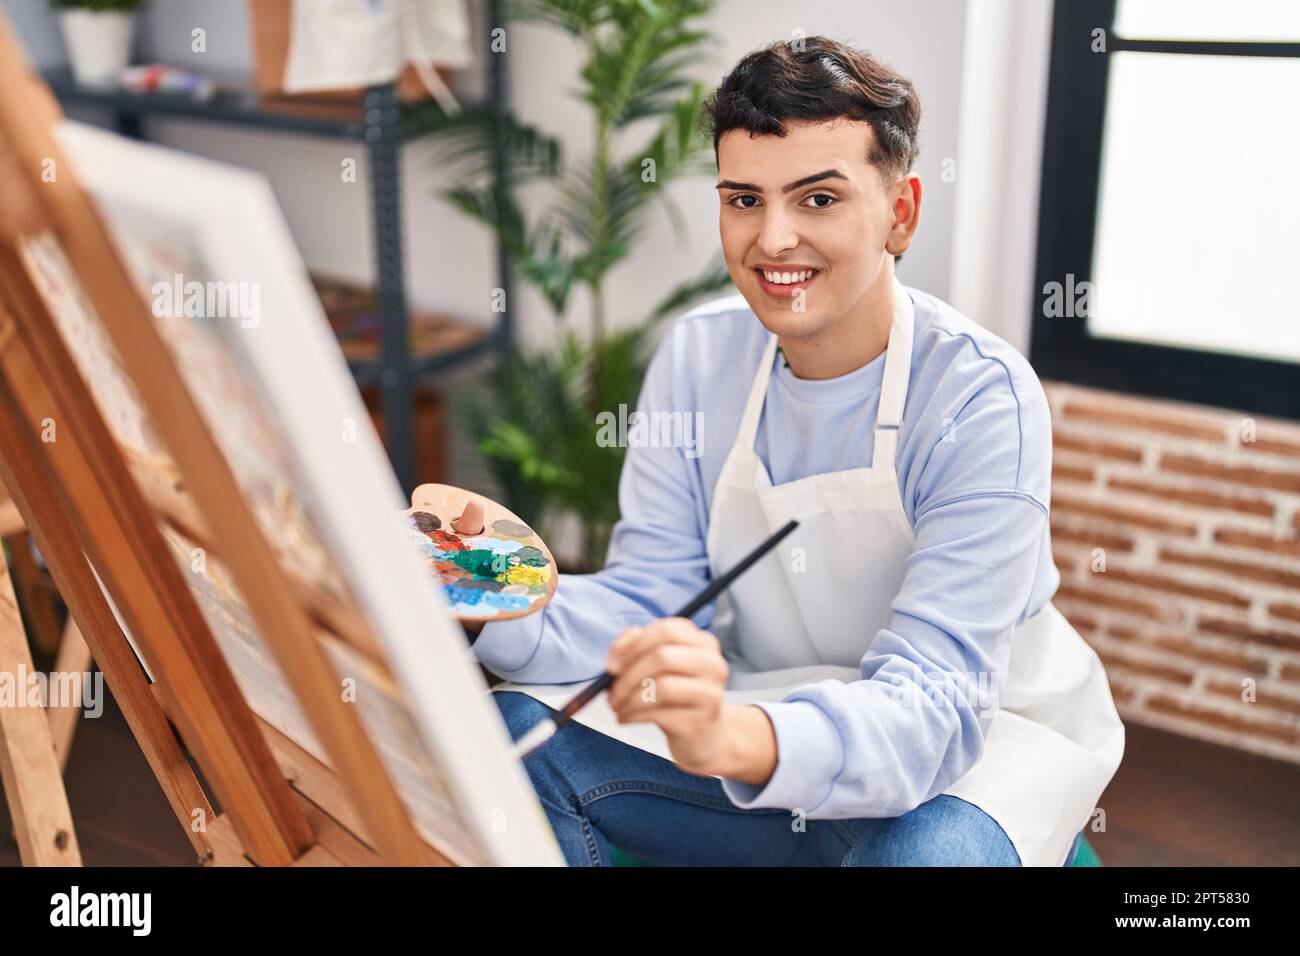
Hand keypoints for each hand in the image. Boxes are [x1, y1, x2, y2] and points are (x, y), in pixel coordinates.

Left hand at [605, 618, 775, 783]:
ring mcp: (710, 692)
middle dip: (627, 675)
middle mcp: (712, 663)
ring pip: (660, 686)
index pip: (666, 630)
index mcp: (702, 642)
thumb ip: (635, 648)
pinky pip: (658, 713)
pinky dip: (632, 715)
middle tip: (611, 691)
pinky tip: (625, 718)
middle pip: (661, 656)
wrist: (701, 736)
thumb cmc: (673, 695)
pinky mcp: (702, 720)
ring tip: (616, 707)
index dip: (632, 645)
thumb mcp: (656, 667)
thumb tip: (615, 659)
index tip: (611, 666)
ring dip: (627, 698)